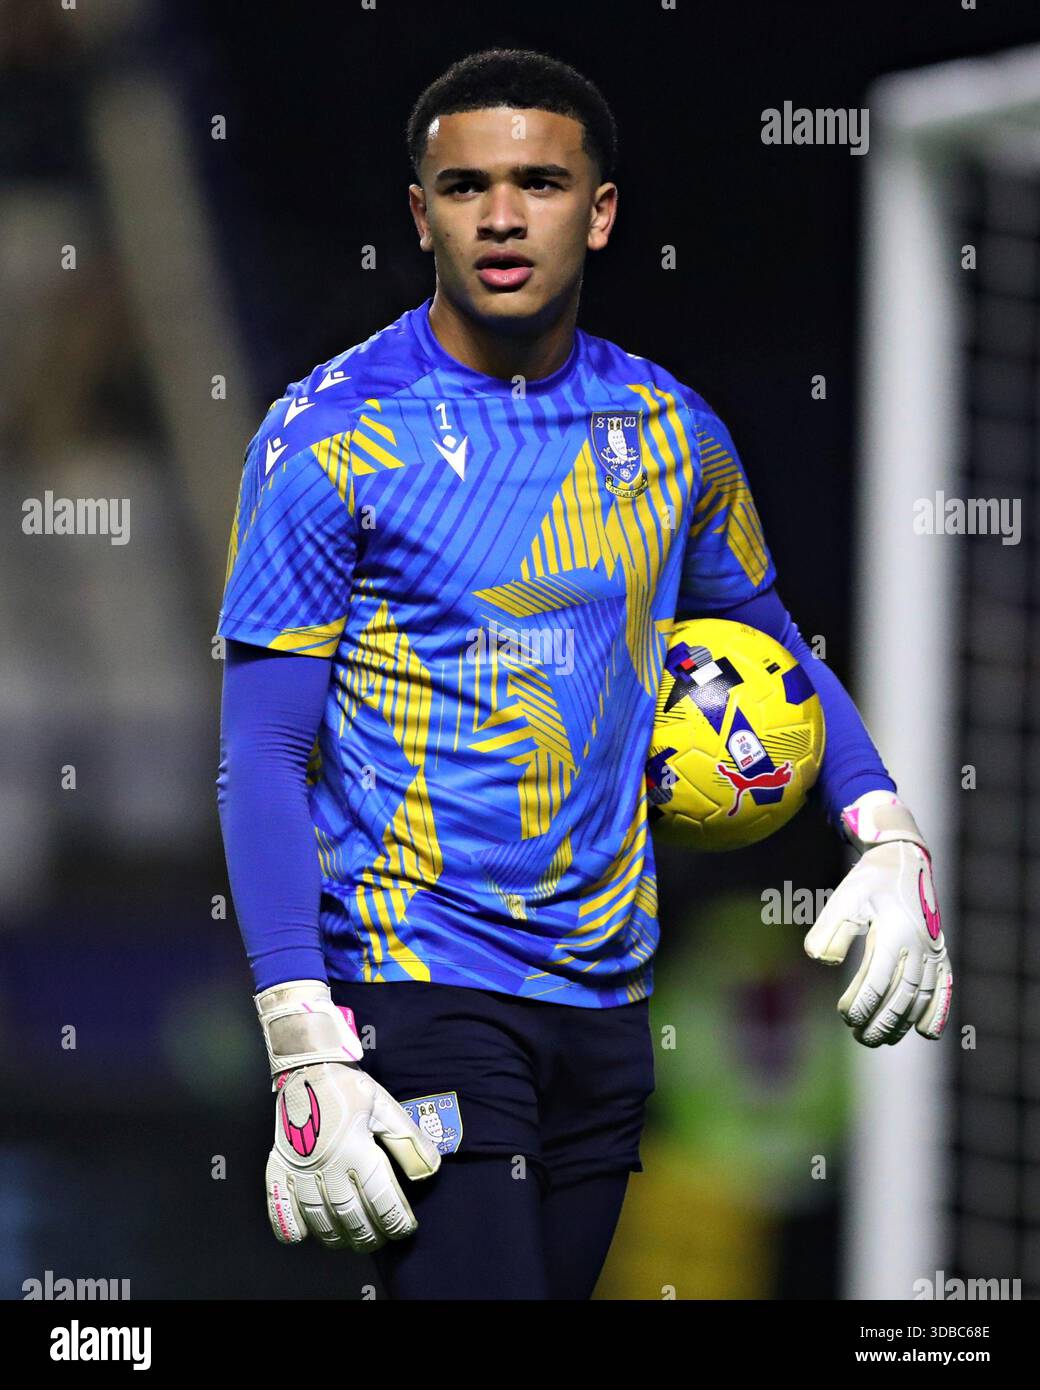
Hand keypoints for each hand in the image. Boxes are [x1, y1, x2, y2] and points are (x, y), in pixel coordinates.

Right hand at [256, 980, 440, 1250]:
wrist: (305, 1069)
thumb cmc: (348, 1088)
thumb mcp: (385, 1107)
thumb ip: (408, 1140)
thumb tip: (430, 1171)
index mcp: (357, 1150)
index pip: (382, 1201)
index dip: (397, 1221)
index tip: (406, 1228)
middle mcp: (327, 1167)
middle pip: (351, 1217)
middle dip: (369, 1235)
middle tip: (380, 1239)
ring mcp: (299, 1171)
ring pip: (318, 1220)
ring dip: (337, 1237)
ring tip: (351, 1240)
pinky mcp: (278, 1169)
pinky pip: (279, 1209)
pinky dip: (290, 1228)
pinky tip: (304, 1234)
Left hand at [803, 791, 952, 1046]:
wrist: (903, 859)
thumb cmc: (868, 881)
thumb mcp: (844, 898)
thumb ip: (830, 928)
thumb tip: (821, 959)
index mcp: (893, 932)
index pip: (876, 981)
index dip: (861, 1004)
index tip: (844, 1015)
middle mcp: (918, 945)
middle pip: (901, 996)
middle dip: (881, 1022)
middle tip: (860, 1037)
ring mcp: (932, 949)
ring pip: (922, 997)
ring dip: (903, 1023)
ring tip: (882, 1039)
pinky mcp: (940, 951)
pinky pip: (945, 987)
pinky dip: (938, 1011)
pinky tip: (927, 1033)